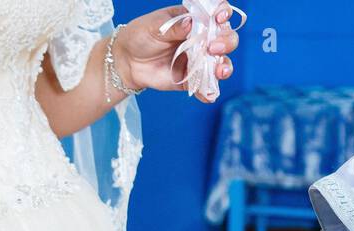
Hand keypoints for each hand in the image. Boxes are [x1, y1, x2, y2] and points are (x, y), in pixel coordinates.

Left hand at [116, 4, 239, 101]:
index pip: (217, 13)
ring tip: (219, 72)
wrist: (127, 61)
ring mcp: (200, 60)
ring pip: (222, 63)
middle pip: (226, 38)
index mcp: (195, 18)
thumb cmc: (141, 36)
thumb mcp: (155, 26)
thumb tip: (190, 23)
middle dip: (226, 42)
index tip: (220, 18)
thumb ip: (175, 26)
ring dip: (224, 67)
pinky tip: (209, 95)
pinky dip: (209, 92)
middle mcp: (202, 38)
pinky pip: (206, 86)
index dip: (223, 13)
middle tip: (213, 48)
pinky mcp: (193, 79)